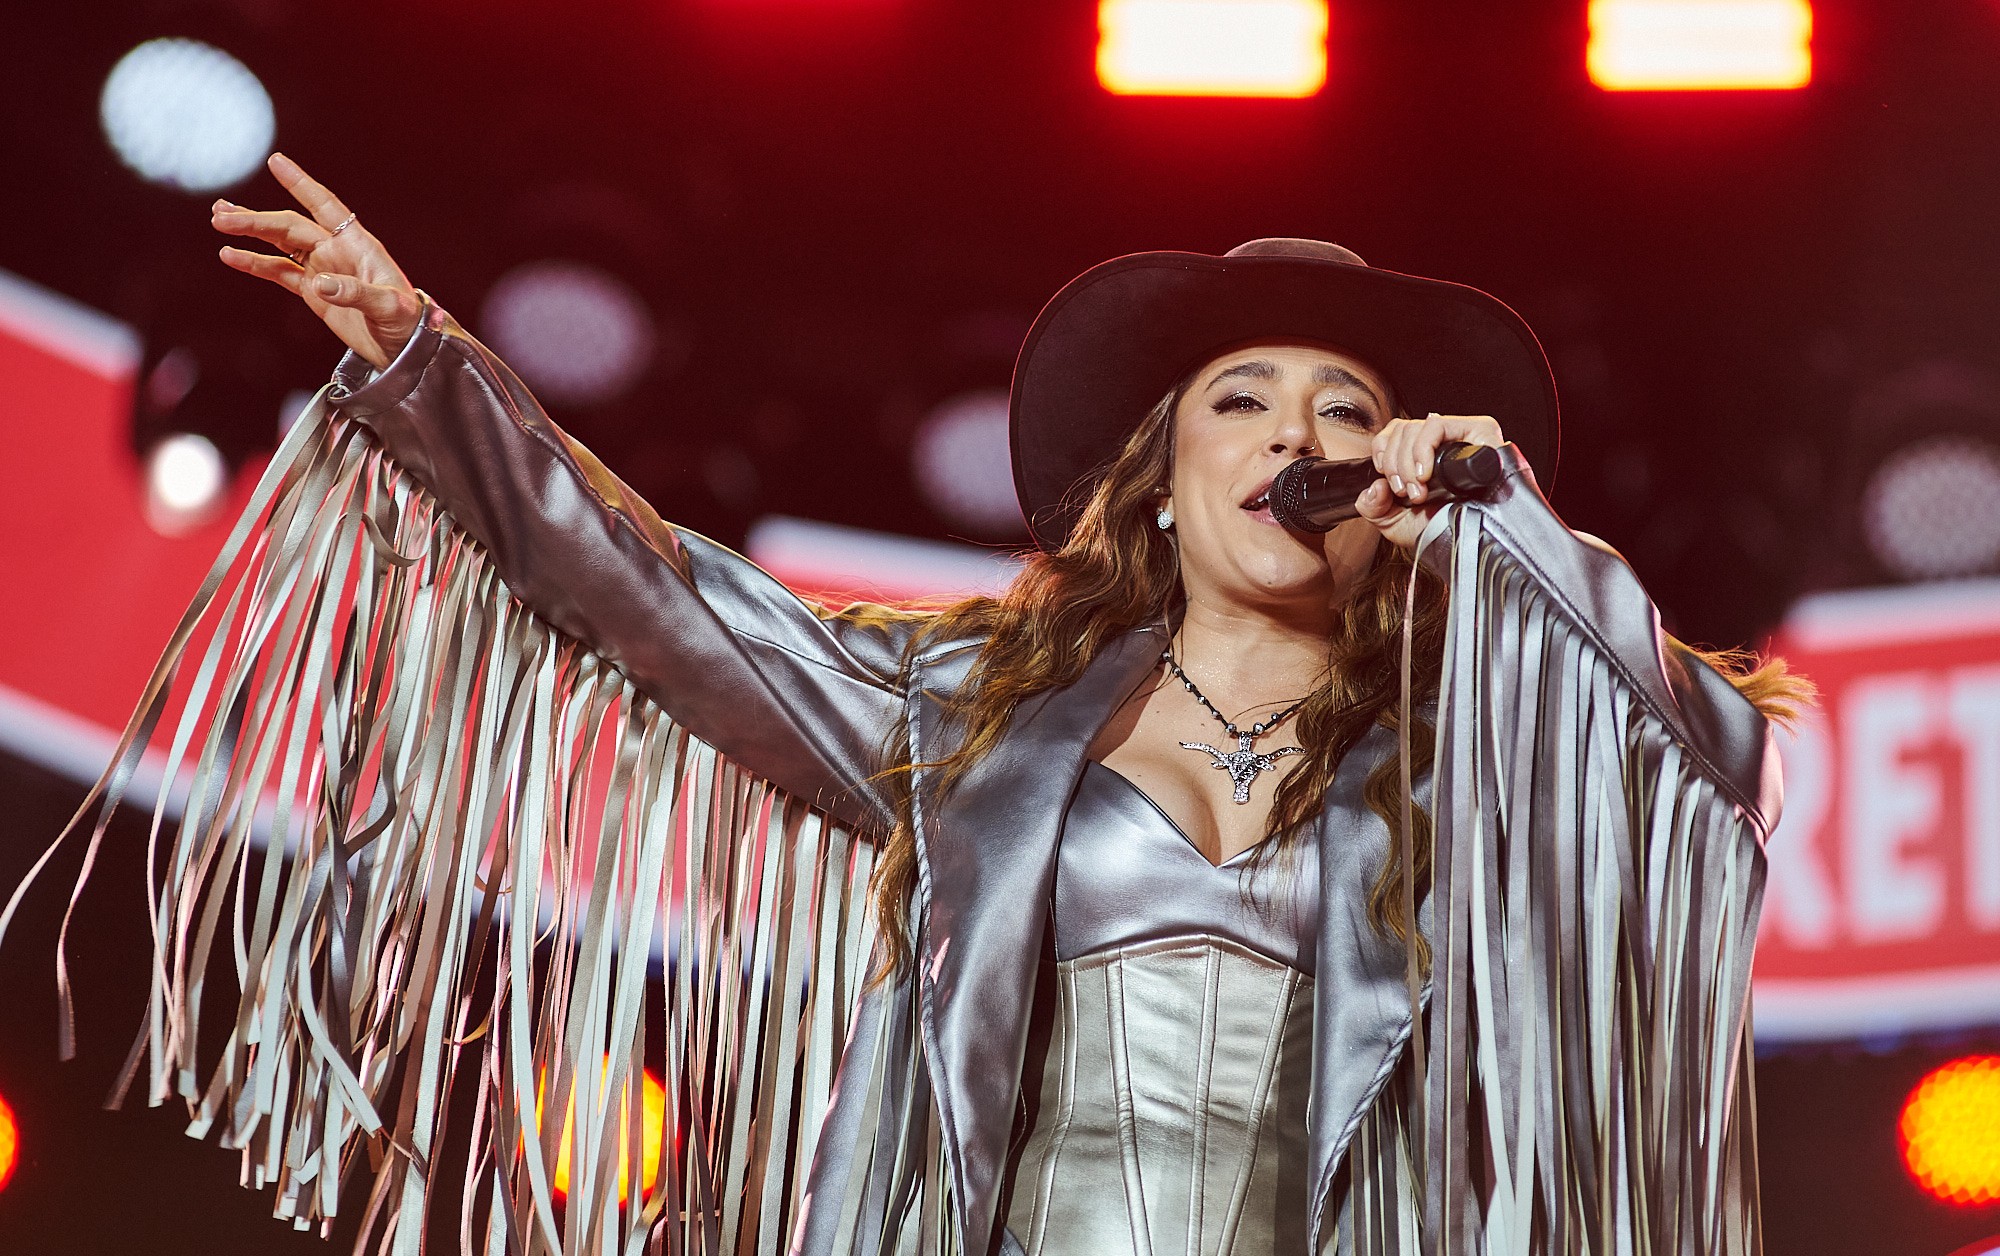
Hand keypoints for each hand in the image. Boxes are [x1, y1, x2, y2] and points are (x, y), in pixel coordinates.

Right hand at [212, 153, 421, 369]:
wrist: (407, 350)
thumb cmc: (407, 323)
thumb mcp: (388, 307)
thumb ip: (356, 293)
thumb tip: (321, 283)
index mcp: (358, 245)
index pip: (326, 206)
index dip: (302, 184)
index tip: (277, 162)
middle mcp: (337, 251)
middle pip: (291, 226)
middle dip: (257, 220)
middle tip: (221, 216)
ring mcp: (322, 270)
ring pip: (280, 243)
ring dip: (251, 232)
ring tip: (219, 220)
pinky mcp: (313, 292)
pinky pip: (279, 272)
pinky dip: (255, 264)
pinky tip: (230, 256)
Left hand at [1354, 412, 1504, 549]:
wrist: (1470, 547)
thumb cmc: (1440, 532)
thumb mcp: (1394, 521)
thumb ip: (1372, 505)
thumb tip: (1372, 487)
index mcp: (1425, 455)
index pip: (1397, 430)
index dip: (1383, 449)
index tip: (1386, 479)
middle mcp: (1444, 442)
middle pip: (1405, 428)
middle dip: (1396, 464)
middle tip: (1406, 492)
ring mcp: (1463, 435)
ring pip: (1418, 426)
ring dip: (1408, 461)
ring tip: (1418, 491)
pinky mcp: (1480, 432)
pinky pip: (1439, 425)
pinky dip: (1423, 448)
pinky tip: (1426, 474)